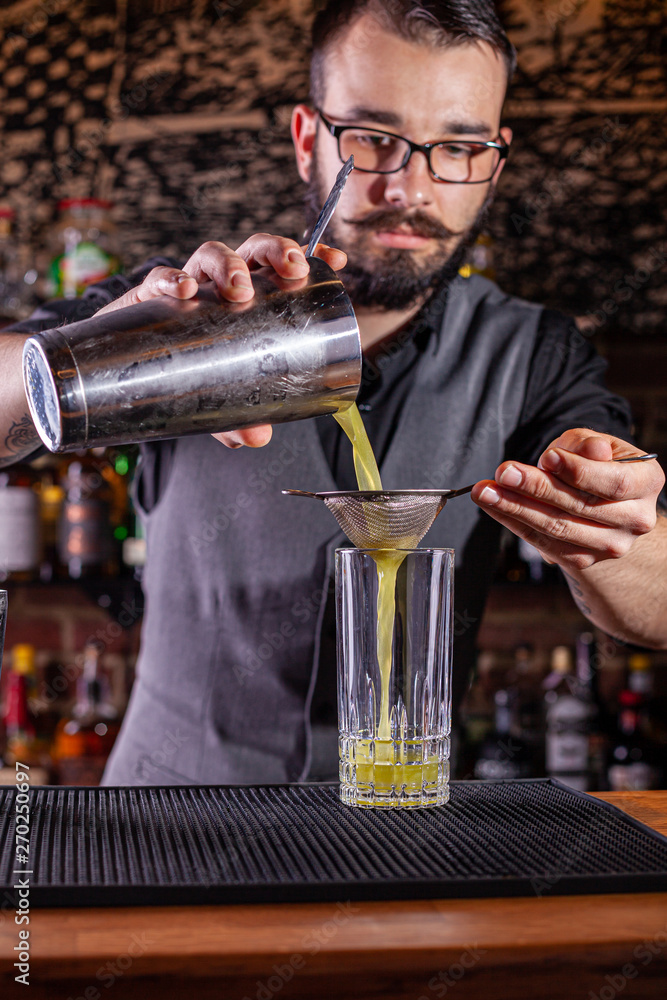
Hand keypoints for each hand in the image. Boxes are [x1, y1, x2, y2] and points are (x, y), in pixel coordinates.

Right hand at [96, 236, 346, 449]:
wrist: (130, 372)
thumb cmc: (190, 374)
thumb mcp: (222, 400)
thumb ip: (240, 417)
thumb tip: (256, 437)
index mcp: (252, 298)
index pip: (282, 266)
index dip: (310, 254)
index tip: (335, 260)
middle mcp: (223, 284)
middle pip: (254, 249)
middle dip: (275, 251)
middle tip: (288, 271)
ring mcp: (188, 285)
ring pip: (211, 254)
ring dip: (229, 263)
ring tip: (238, 287)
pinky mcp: (149, 296)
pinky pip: (160, 279)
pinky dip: (172, 280)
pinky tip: (185, 291)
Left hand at [471, 428, 664, 570]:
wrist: (605, 505)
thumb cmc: (597, 466)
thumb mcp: (596, 444)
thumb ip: (587, 444)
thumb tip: (591, 451)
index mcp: (646, 482)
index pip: (614, 482)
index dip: (579, 471)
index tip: (548, 458)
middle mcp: (635, 519)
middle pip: (579, 506)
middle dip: (536, 488)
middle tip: (503, 472)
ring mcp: (609, 545)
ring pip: (557, 527)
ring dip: (515, 508)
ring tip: (485, 491)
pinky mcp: (583, 559)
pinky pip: (542, 541)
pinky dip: (513, 522)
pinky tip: (493, 506)